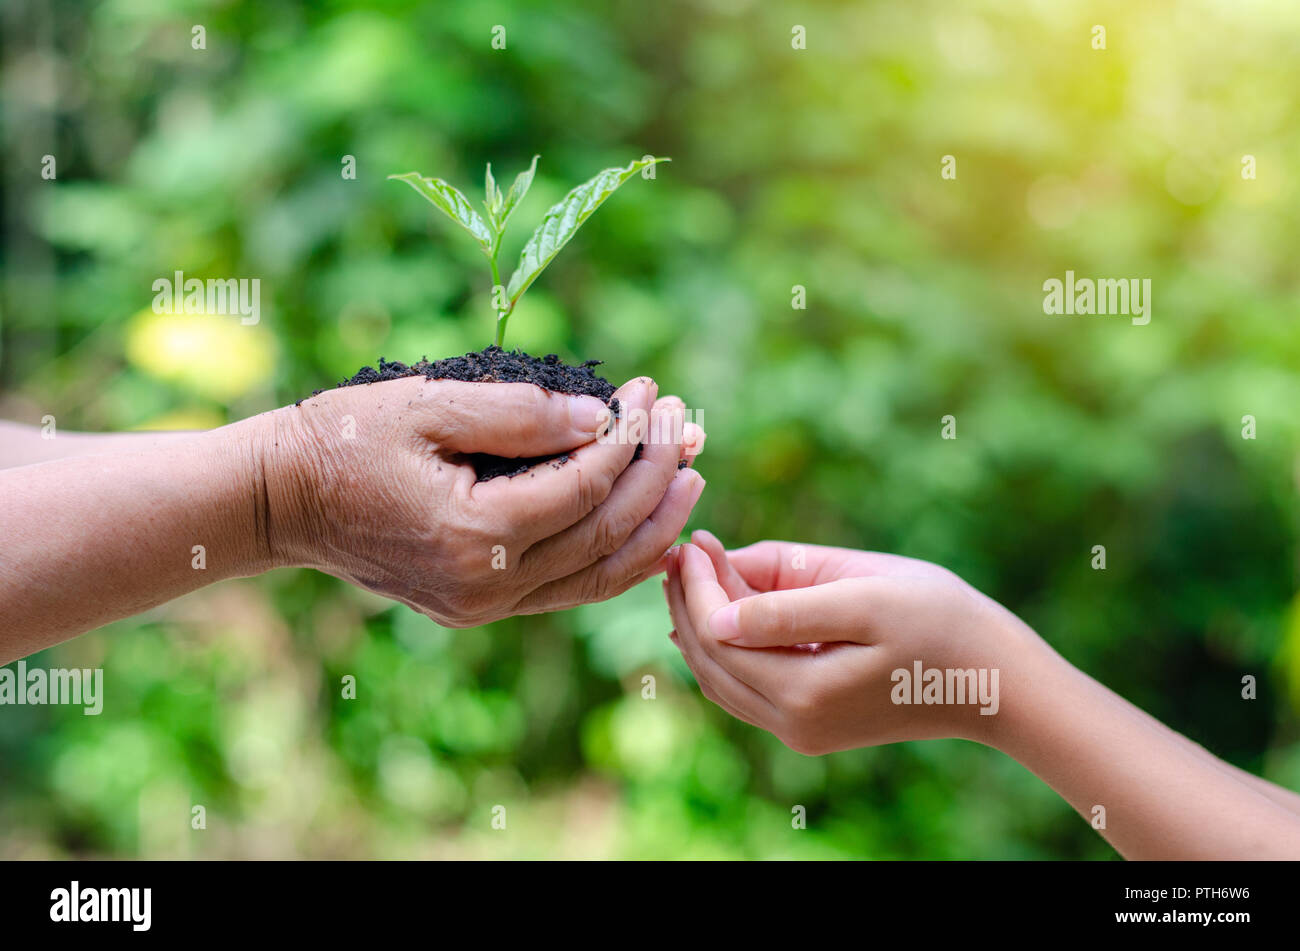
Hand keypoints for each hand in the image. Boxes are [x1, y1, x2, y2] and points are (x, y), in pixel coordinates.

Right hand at [260, 374, 704, 626]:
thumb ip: (521, 413)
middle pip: (604, 536)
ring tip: (689, 476)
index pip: (583, 487)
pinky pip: (566, 591)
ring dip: (652, 526)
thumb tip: (604, 420)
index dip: (628, 439)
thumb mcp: (430, 404)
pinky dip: (616, 563)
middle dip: (654, 477)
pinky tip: (650, 534)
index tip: (651, 393)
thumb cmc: (347, 439)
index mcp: (474, 534)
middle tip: (685, 425)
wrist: (284, 500)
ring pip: (596, 577)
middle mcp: (487, 585)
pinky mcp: (480, 607)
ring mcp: (484, 605)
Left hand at [664, 532, 1042, 753]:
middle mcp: (794, 723)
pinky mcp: (813, 727)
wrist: (997, 680)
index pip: (719, 633)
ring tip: (693, 572)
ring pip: (722, 677)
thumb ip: (787, 603)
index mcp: (804, 692)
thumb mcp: (864, 596)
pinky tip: (720, 613)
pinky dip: (726, 649)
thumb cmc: (940, 621)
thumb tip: (715, 608)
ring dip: (699, 625)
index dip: (698, 583)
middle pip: (711, 657)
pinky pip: (747, 689)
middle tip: (683, 548)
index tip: (694, 537)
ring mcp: (802, 731)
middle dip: (689, 601)